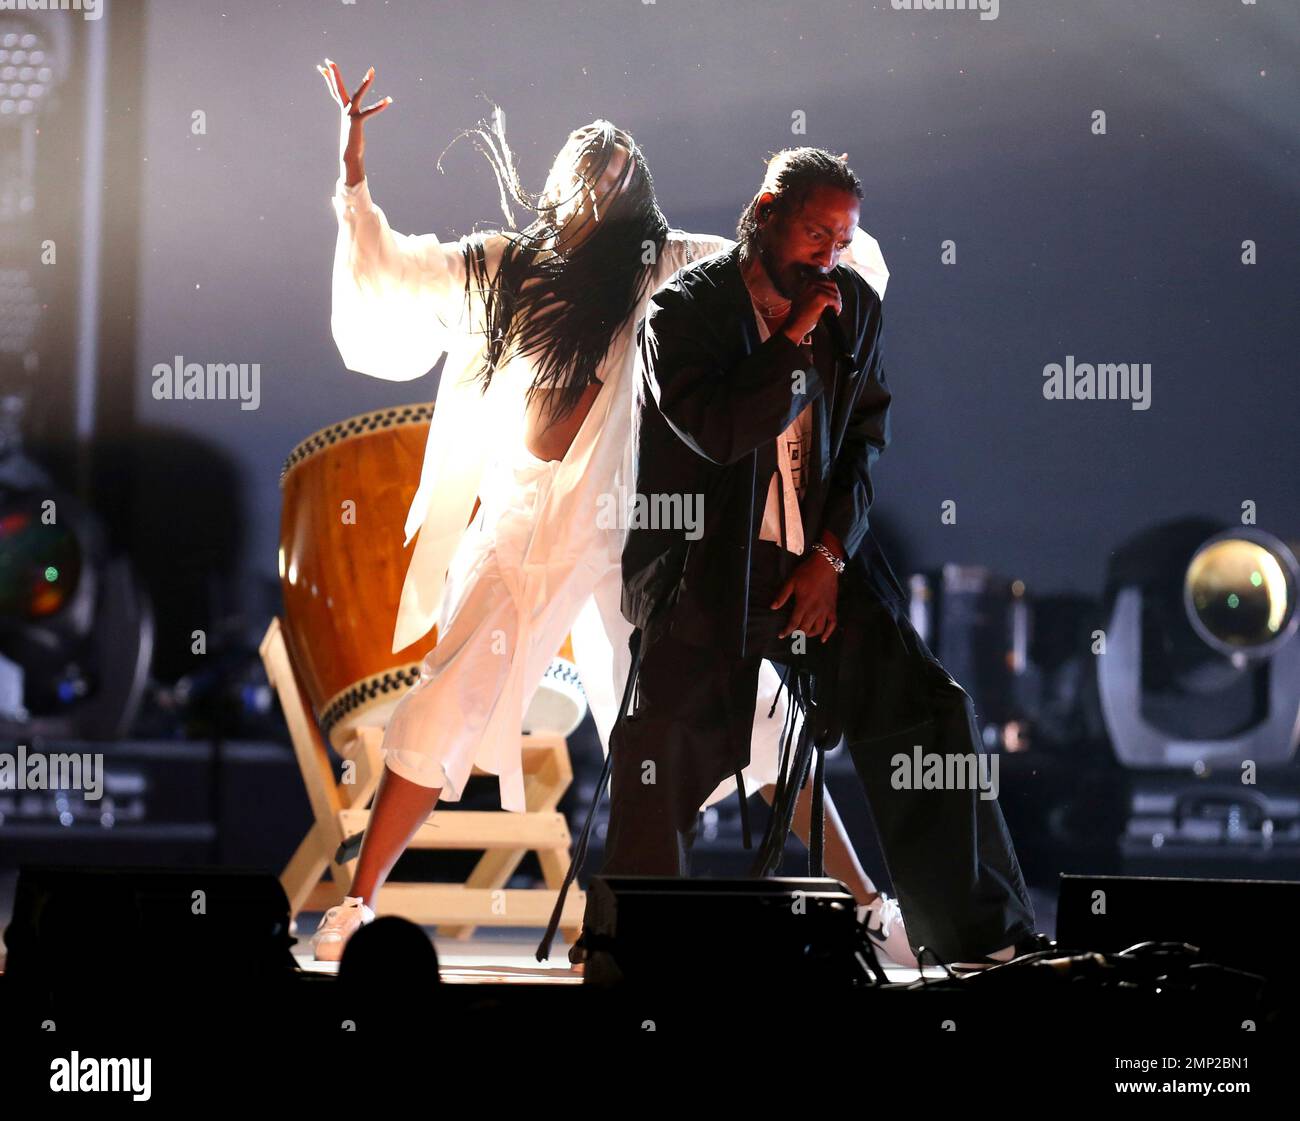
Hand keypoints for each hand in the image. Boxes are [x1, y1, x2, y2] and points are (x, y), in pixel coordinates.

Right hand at [317, 59, 391, 185]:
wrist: (349, 157)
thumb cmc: (352, 144)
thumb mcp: (351, 128)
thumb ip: (351, 123)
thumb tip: (350, 124)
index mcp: (344, 110)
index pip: (334, 91)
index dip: (328, 79)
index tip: (321, 67)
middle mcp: (345, 110)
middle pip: (338, 89)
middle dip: (334, 74)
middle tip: (329, 60)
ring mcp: (350, 115)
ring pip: (358, 95)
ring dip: (366, 83)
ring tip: (372, 71)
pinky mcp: (357, 122)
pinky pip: (369, 112)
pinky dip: (379, 107)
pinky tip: (388, 101)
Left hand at [771, 553, 838, 641]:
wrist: (826, 565)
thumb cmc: (807, 572)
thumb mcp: (791, 581)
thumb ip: (782, 596)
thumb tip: (773, 607)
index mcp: (803, 604)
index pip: (793, 623)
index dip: (786, 631)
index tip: (781, 635)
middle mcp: (814, 610)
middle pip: (805, 628)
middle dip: (798, 633)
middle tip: (792, 634)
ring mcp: (825, 610)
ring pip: (818, 629)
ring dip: (810, 634)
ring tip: (804, 633)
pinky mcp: (832, 608)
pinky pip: (832, 624)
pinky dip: (828, 633)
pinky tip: (823, 639)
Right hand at [782, 276, 841, 344]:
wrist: (794, 325)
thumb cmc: (799, 316)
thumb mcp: (804, 299)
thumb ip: (813, 292)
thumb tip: (830, 291)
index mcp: (806, 282)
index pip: (824, 278)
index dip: (830, 288)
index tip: (832, 298)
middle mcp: (810, 283)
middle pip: (832, 284)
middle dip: (836, 294)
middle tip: (836, 305)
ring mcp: (816, 289)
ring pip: (835, 293)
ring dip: (837, 302)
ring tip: (835, 310)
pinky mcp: (821, 297)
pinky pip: (835, 300)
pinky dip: (837, 307)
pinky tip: (835, 312)